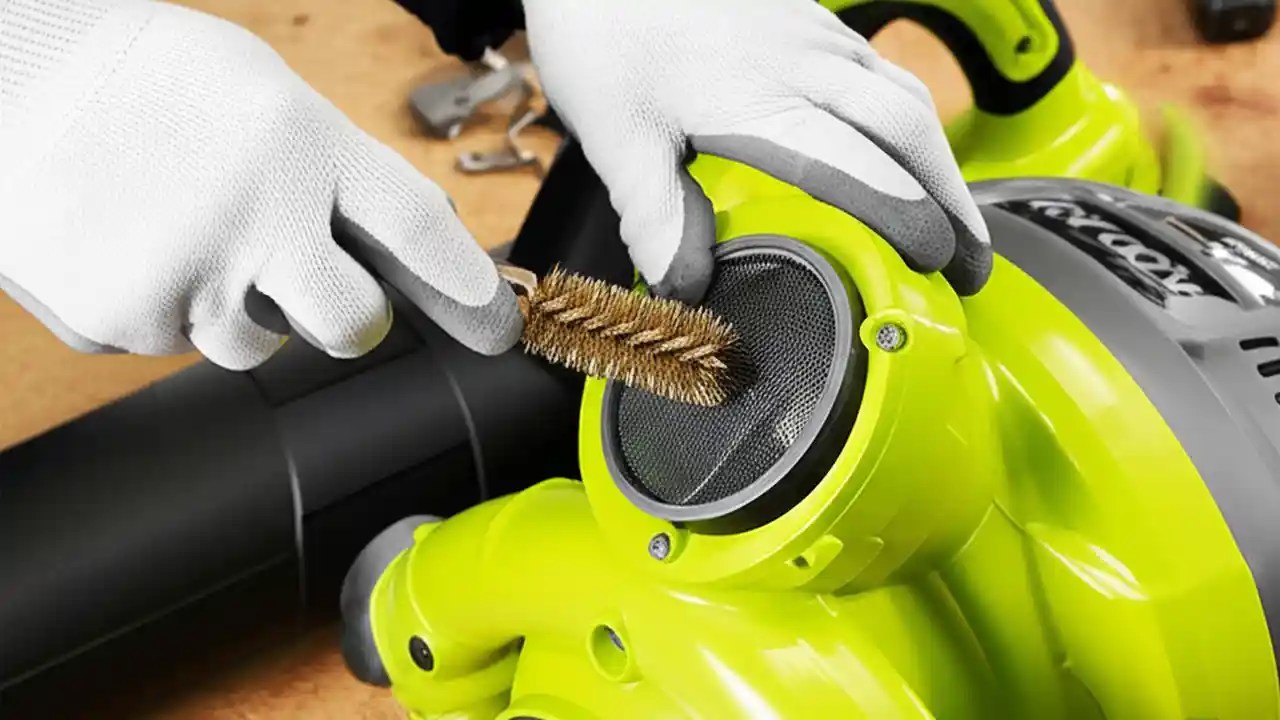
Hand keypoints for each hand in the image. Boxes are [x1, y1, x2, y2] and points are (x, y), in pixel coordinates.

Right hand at [0, 0, 520, 369]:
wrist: (5, 80)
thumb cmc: (152, 83)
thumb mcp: (267, 100)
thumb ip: (341, 176)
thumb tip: (413, 254)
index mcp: (299, 143)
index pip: (415, 229)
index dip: (466, 287)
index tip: (498, 327)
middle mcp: (255, 215)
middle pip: (352, 324)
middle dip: (347, 313)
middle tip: (303, 271)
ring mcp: (186, 275)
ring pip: (257, 345)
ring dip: (239, 303)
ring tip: (183, 229)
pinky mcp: (123, 321)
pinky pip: (178, 342)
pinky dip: (167, 306)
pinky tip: (134, 244)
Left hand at [522, 0, 992, 301]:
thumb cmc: (602, 26)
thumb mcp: (615, 131)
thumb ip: (656, 210)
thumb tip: (684, 283)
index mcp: (764, 98)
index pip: (863, 169)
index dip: (910, 222)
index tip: (937, 269)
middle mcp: (805, 62)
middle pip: (909, 131)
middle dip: (952, 202)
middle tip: (973, 266)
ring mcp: (812, 34)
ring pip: (905, 96)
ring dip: (940, 162)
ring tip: (955, 219)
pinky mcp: (806, 19)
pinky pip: (881, 69)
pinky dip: (909, 120)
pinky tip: (903, 148)